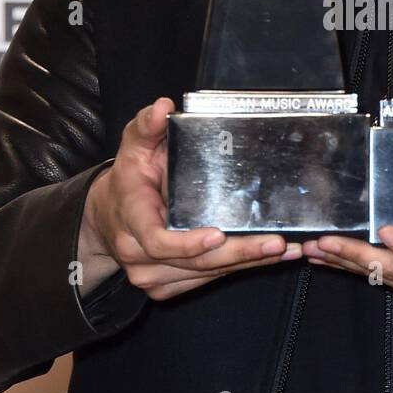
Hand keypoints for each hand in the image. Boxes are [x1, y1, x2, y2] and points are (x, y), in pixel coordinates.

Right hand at [78, 97, 302, 300]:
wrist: (107, 215)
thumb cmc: (129, 178)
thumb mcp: (133, 146)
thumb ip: (148, 125)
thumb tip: (163, 106)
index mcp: (132, 218)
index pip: (157, 240)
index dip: (188, 244)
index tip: (218, 234)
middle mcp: (139, 254)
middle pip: (193, 263)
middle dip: (238, 254)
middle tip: (276, 244)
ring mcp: (152, 275)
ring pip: (205, 275)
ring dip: (246, 264)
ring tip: (285, 250)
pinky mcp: (167, 285)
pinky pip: (205, 280)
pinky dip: (237, 269)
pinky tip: (267, 258)